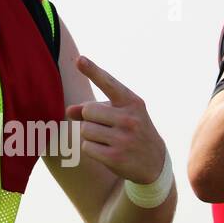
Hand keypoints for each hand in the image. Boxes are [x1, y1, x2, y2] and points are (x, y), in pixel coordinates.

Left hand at [64, 56, 165, 183]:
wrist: (155, 163)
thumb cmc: (133, 132)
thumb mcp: (121, 115)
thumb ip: (95, 109)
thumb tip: (68, 111)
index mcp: (132, 102)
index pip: (109, 83)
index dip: (92, 71)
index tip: (79, 59)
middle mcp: (129, 118)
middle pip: (88, 110)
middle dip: (91, 119)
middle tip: (107, 127)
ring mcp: (123, 138)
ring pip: (85, 130)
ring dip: (91, 136)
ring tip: (109, 140)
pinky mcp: (115, 157)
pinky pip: (86, 147)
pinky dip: (92, 149)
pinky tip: (108, 152)